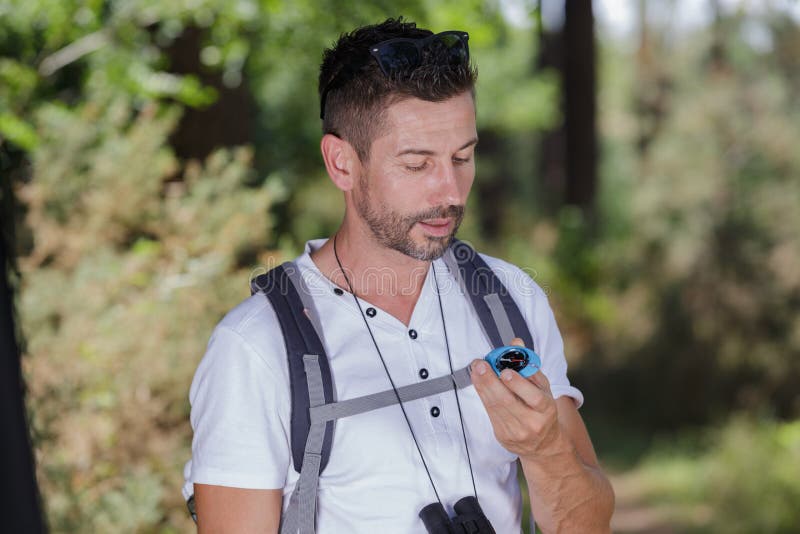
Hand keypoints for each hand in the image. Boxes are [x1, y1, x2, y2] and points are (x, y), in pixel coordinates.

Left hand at [471, 338, 563, 459]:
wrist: (544, 445)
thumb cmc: (543, 410)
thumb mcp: (543, 388)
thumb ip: (529, 365)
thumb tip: (516, 342)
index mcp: (546, 409)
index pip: (533, 397)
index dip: (518, 384)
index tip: (505, 371)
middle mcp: (532, 423)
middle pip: (508, 402)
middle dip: (491, 382)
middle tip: (480, 365)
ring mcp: (516, 432)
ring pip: (495, 407)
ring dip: (482, 386)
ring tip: (476, 369)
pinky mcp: (503, 436)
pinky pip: (490, 413)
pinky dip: (483, 396)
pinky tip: (478, 383)